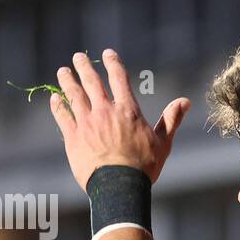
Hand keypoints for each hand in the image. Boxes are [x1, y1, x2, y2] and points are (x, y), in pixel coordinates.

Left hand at [49, 49, 190, 191]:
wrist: (120, 185)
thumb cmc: (144, 167)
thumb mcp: (163, 143)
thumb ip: (171, 120)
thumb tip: (185, 101)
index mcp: (128, 111)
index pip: (119, 79)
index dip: (113, 63)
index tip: (107, 53)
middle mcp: (105, 111)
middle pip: (92, 82)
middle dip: (84, 67)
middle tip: (78, 57)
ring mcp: (87, 123)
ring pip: (74, 95)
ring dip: (67, 81)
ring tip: (62, 71)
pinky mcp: (73, 137)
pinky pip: (63, 116)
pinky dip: (58, 105)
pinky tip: (54, 98)